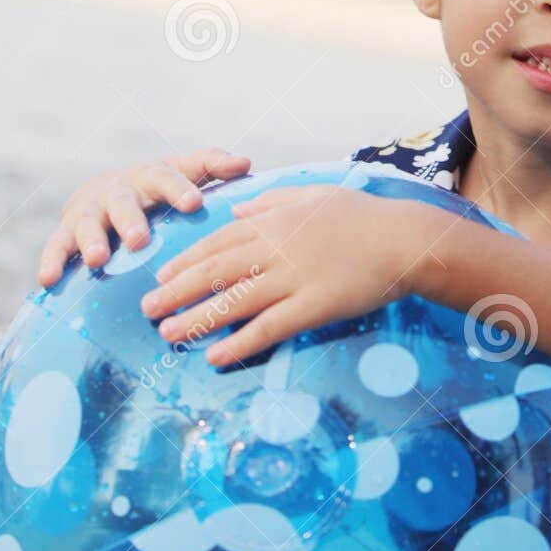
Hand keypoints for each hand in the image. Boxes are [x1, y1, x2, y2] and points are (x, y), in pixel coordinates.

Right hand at [37, 147, 250, 286]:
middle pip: (123, 200)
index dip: (179, 188)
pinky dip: (52, 261)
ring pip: (88, 222)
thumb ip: (213, 166)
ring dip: (91, 240)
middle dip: (131, 220)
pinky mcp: (67, 230)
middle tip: (140, 240)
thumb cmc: (161, 186)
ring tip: (98, 259)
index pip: (168, 176)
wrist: (107, 189)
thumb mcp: (186, 171)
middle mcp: (119, 190)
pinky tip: (48, 280)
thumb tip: (247, 163)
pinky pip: (56, 245)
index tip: (194, 204)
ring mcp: (90, 210)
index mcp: (152, 176)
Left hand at [139, 186, 430, 366]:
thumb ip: (270, 202)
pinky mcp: (312, 308)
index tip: (161, 275)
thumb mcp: (311, 195)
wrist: (403, 240)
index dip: (186, 260)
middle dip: (177, 291)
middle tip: (147, 309)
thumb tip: (237, 212)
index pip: (218, 241)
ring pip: (233, 301)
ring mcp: (292, 279)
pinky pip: (267, 328)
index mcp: (273, 221)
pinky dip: (238, 343)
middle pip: (215, 271)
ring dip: (196, 320)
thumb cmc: (360, 216)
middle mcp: (275, 249)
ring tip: (168, 335)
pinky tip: (215, 356)